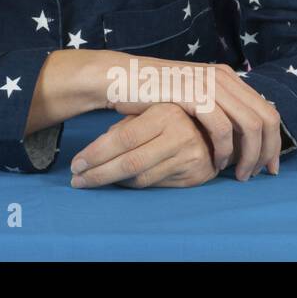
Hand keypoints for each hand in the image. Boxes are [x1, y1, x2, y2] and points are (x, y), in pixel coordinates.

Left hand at [70, 104, 219, 188]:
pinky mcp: (194, 176)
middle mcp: (180, 135)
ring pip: (141, 178)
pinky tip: (118, 182)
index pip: (122, 139)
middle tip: (77, 180)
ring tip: (91, 180)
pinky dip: (132, 185)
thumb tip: (94, 149)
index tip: (76, 164)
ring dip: (112, 181)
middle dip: (98, 174)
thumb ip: (126, 126)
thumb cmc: (175, 116)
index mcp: (165, 113)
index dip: (96, 154)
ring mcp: (190, 158)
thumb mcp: (151, 111)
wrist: (220, 129)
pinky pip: (155, 185)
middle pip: (129, 163)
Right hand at [79, 50, 281, 180]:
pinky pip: (222, 128)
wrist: (122, 78)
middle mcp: (224, 77)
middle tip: (259, 175)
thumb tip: (244, 135)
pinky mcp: (194, 95)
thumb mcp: (193, 96)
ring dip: (248, 155)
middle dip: (267, 152)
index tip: (270, 166)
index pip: (267, 110)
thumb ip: (218, 107)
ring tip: (239, 175)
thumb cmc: (154, 93)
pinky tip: (216, 163)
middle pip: (266, 118)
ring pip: (250, 125)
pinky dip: (224, 150)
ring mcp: (210, 84)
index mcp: (228, 77)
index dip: (274, 142)